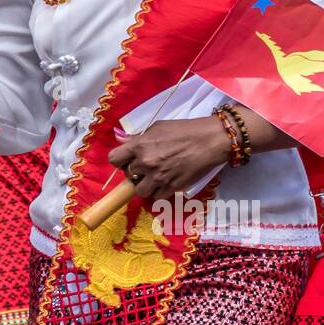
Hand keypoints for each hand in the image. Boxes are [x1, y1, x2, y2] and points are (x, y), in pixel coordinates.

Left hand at [107, 117, 229, 199]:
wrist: (209, 141)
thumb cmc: (183, 130)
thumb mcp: (157, 127)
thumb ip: (138, 137)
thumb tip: (121, 141)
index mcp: (140, 146)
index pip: (114, 159)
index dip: (119, 160)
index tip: (126, 160)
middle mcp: (146, 163)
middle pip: (127, 176)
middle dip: (135, 173)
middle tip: (145, 167)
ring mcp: (159, 177)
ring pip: (140, 191)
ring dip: (145, 185)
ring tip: (155, 176)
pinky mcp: (172, 188)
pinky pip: (157, 197)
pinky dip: (159, 191)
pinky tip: (166, 181)